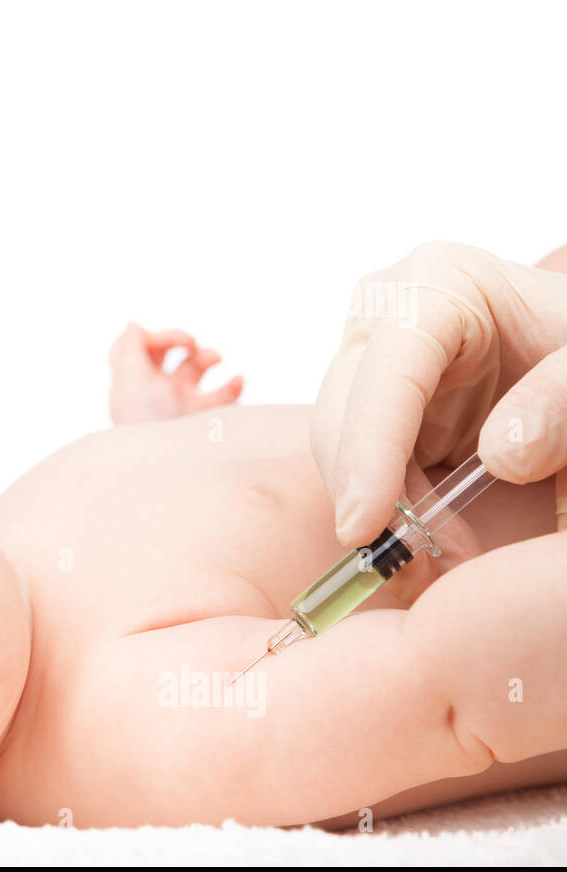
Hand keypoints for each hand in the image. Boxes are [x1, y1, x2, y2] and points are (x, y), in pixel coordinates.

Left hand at [108, 322, 242, 423]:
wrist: (173, 468)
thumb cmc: (147, 425)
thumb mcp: (132, 383)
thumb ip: (130, 350)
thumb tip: (132, 325)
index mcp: (133, 383)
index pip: (136, 348)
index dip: (151, 337)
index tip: (164, 343)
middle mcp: (156, 391)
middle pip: (166, 353)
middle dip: (180, 340)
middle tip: (190, 344)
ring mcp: (182, 403)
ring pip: (196, 367)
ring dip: (208, 355)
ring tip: (214, 359)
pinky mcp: (206, 417)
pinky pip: (224, 394)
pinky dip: (233, 384)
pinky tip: (236, 381)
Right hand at [310, 241, 566, 549]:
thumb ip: (562, 400)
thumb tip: (502, 454)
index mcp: (436, 286)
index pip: (384, 371)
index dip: (368, 450)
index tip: (364, 526)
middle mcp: (388, 325)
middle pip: (343, 419)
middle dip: (373, 497)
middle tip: (419, 570)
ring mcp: (377, 373)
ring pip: (342, 457)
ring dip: (383, 519)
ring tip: (436, 569)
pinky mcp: (382, 419)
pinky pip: (365, 476)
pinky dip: (394, 520)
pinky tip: (432, 552)